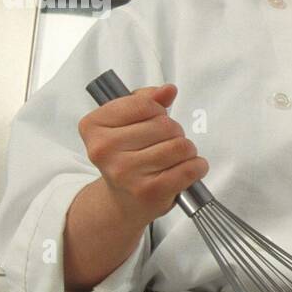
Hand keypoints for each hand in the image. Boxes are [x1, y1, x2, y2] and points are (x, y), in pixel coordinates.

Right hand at [77, 83, 207, 226]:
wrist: (124, 201)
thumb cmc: (128, 157)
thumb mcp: (127, 123)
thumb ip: (146, 101)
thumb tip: (168, 90)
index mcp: (93, 127)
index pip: (143, 104)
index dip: (157, 110)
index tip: (153, 120)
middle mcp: (104, 150)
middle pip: (164, 125)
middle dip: (174, 131)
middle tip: (165, 143)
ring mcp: (126, 173)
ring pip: (180, 146)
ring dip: (187, 150)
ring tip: (176, 157)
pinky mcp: (149, 192)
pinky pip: (189, 169)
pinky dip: (198, 166)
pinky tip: (190, 168)